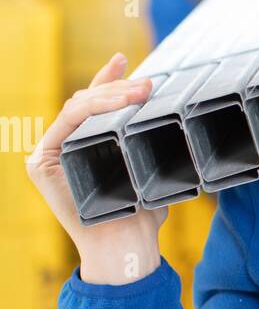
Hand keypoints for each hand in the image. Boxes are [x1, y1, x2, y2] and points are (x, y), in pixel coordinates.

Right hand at [25, 52, 165, 283]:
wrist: (126, 248)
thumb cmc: (140, 216)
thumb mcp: (149, 172)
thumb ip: (147, 147)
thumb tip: (168, 123)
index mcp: (83, 148)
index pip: (94, 106)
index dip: (107, 80)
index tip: (125, 60)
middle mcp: (61, 147)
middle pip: (87, 102)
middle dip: (118, 87)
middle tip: (149, 82)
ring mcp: (47, 153)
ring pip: (78, 106)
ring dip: (112, 93)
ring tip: (142, 91)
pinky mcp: (41, 162)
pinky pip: (69, 120)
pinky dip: (94, 106)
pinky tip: (119, 101)